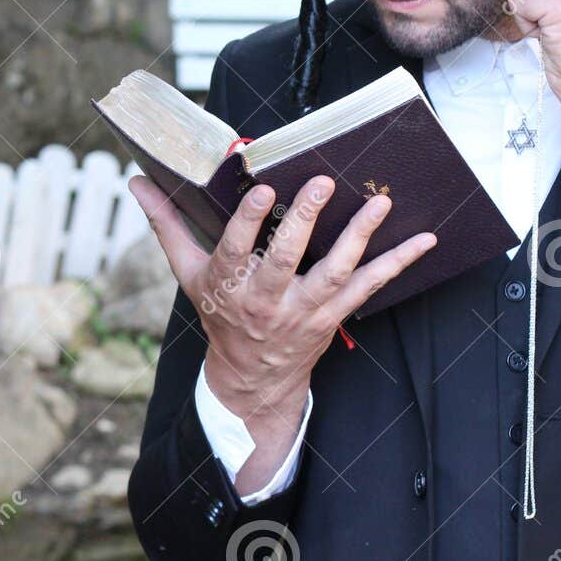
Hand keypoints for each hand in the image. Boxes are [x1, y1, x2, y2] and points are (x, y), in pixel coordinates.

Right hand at [130, 172, 435, 485]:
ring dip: (360, 236)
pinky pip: (370, 287)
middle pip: (287, 258)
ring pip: (335, 271)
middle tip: (323, 184)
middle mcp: (268, 298)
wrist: (252, 377)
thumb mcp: (188, 272)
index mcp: (229, 283)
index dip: (250, 220)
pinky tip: (424, 241)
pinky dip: (398, 263)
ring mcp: (305, 308)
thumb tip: (136, 182)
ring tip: (380, 203)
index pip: (236, 248)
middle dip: (306, 221)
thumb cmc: (220, 314)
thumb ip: (167, 224)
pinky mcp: (334, 314)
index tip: (263, 190)